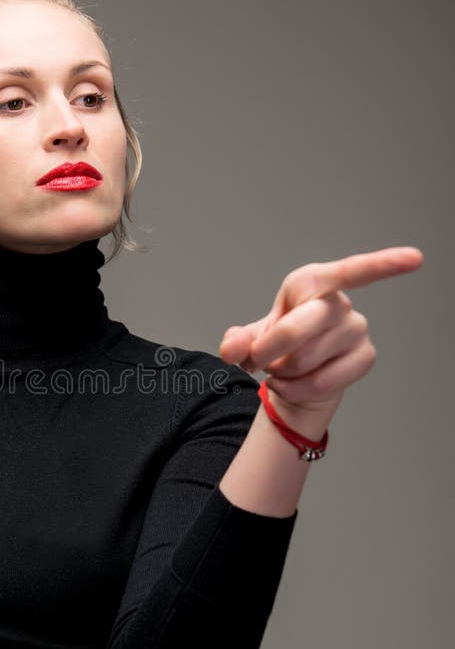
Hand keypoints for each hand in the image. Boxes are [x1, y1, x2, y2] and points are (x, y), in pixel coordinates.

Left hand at [218, 246, 423, 424]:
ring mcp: (356, 329)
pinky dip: (295, 389)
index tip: (415, 259)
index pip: (350, 271)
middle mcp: (339, 302)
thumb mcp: (249, 340)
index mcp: (312, 283)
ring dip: (281, 371)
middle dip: (270, 348)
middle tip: (258, 358)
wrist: (294, 379)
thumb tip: (232, 349)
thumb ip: (237, 341)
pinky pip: (321, 381)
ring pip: (304, 360)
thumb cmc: (277, 345)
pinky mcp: (364, 357)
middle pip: (301, 326)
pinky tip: (293, 383)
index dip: (383, 264)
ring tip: (282, 367)